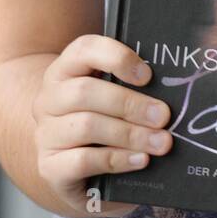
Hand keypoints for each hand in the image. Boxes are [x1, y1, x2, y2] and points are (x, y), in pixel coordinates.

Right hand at [31, 35, 172, 216]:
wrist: (67, 165)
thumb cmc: (99, 120)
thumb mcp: (109, 96)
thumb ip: (130, 87)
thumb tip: (170, 93)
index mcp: (65, 71)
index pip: (83, 49)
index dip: (116, 57)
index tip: (147, 75)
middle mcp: (48, 99)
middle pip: (85, 92)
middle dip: (131, 104)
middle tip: (163, 116)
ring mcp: (46, 134)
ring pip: (87, 126)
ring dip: (131, 134)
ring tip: (161, 142)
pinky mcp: (50, 167)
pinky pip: (84, 161)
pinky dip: (118, 159)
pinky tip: (141, 160)